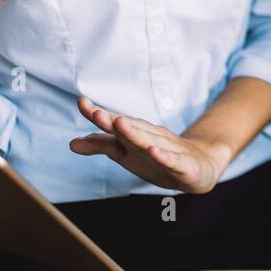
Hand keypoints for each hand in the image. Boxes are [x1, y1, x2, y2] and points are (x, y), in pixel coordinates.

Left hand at [69, 97, 228, 193]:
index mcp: (136, 135)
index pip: (115, 123)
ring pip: (150, 141)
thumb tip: (71, 143)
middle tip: (97, 113)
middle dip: (114, 122)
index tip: (81, 103)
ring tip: (120, 124)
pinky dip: (164, 156)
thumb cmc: (157, 157)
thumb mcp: (127, 153)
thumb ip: (101, 146)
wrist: (200, 167)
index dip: (98, 115)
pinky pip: (173, 160)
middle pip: (131, 128)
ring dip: (135, 133)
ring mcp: (169, 150)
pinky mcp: (184, 165)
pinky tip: (154, 151)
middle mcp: (151, 138)